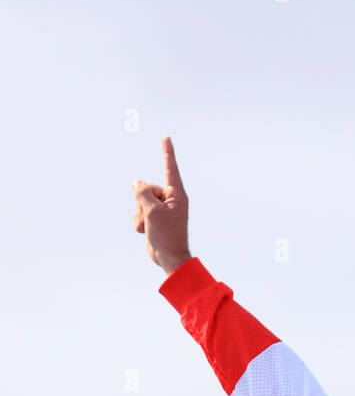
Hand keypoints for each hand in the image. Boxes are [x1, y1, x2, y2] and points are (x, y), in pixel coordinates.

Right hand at [132, 135, 190, 274]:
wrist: (168, 258)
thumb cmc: (167, 236)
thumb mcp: (152, 211)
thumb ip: (142, 193)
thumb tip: (136, 182)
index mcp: (176, 194)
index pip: (170, 168)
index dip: (167, 152)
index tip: (166, 137)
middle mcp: (170, 199)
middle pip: (147, 188)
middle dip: (143, 202)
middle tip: (153, 217)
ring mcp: (161, 208)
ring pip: (140, 200)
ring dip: (140, 214)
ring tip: (151, 226)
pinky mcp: (154, 218)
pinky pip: (139, 212)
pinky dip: (139, 222)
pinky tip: (147, 231)